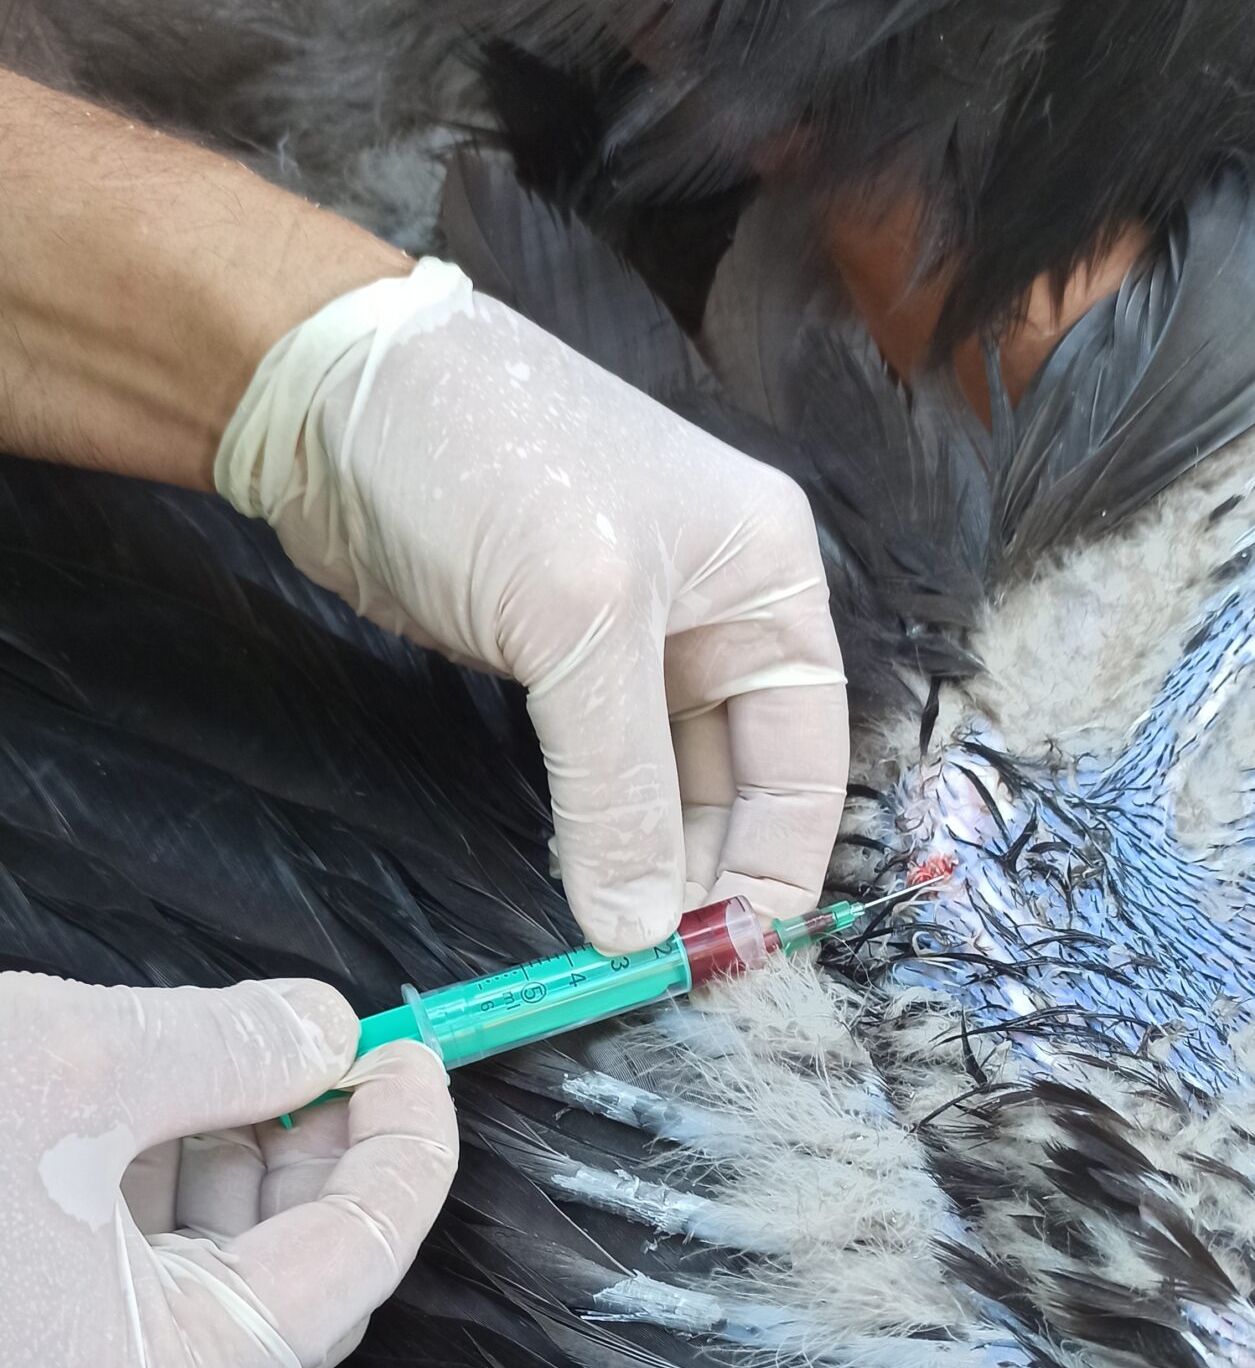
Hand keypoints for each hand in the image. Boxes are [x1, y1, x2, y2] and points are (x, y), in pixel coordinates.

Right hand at [0, 973, 456, 1367]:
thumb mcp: (66, 1068)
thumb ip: (227, 1046)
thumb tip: (320, 1028)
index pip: (354, 1262)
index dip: (402, 1145)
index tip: (412, 1056)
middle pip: (292, 1285)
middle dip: (326, 1155)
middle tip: (341, 1054)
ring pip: (210, 1284)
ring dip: (239, 1165)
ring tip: (244, 1061)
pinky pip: (133, 1291)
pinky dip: (159, 1196)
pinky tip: (157, 1111)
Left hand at [217, 261, 849, 953]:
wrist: (334, 397)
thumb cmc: (488, 463)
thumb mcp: (580, 625)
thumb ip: (620, 786)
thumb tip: (638, 927)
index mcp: (766, 580)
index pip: (808, 757)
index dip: (781, 862)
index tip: (739, 956)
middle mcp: (718, 610)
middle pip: (746, 780)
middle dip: (714, 874)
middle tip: (673, 971)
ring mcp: (635, 637)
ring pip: (671, 784)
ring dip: (652, 863)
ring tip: (627, 948)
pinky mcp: (557, 657)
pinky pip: (601, 770)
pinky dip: (599, 831)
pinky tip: (584, 888)